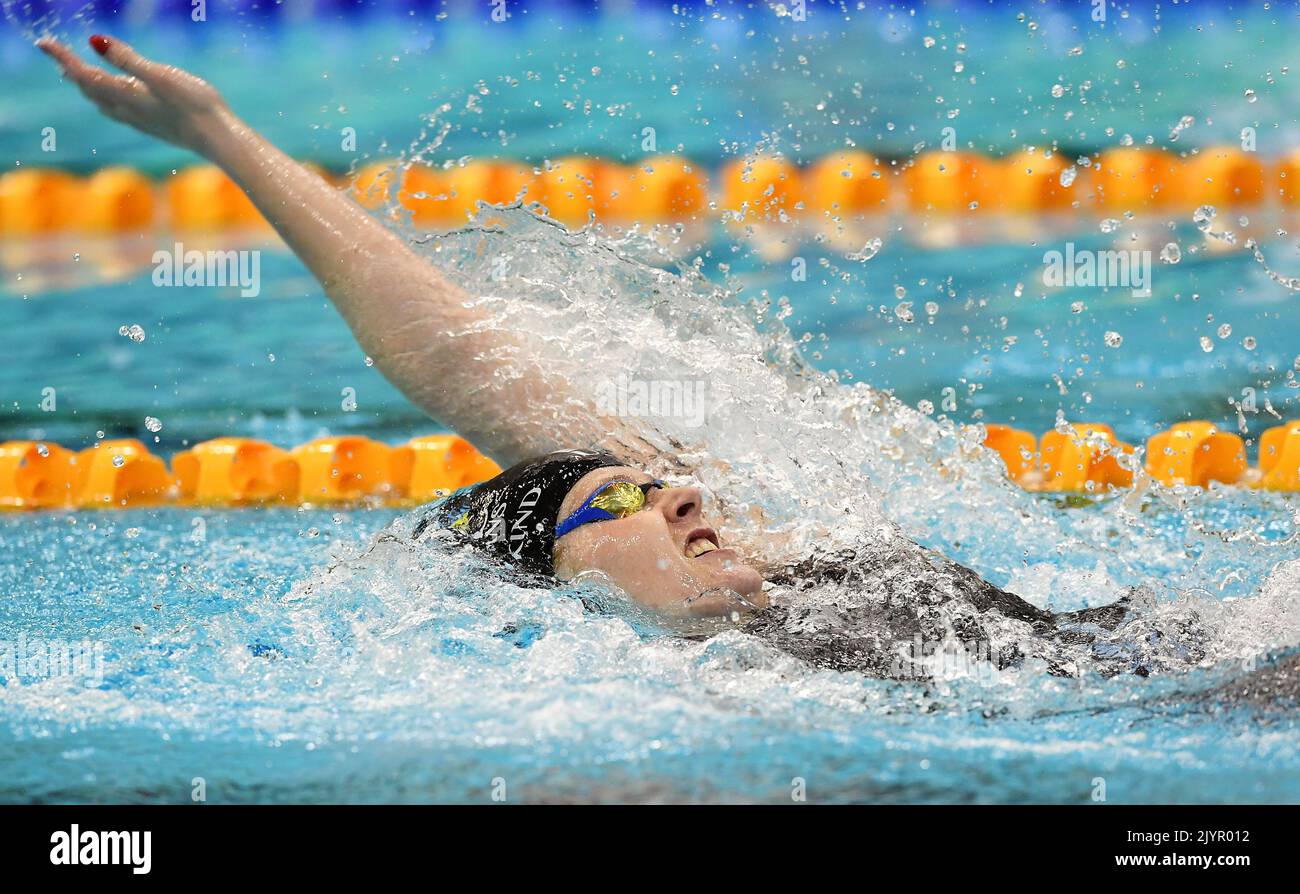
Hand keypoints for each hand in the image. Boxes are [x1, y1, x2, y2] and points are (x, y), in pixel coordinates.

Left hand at [37, 35, 230, 155]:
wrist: (219, 139)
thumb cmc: (194, 105)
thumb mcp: (161, 76)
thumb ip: (128, 59)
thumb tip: (94, 41)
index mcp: (125, 94)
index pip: (83, 74)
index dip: (62, 56)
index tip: (43, 41)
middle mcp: (127, 110)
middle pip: (88, 90)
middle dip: (71, 71)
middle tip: (56, 54)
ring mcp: (141, 121)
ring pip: (101, 102)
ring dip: (86, 87)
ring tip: (77, 75)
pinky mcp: (154, 126)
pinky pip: (118, 111)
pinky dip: (105, 98)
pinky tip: (115, 100)